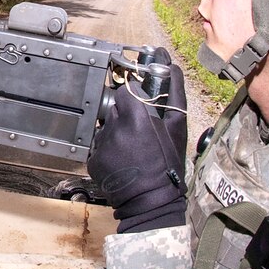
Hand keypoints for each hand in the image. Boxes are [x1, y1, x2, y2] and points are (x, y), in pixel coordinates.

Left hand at [88, 50, 187, 232]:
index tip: (142, 108)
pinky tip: (121, 159)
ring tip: (131, 148)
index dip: (135, 99)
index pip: (127, 91)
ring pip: (105, 125)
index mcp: (136, 116)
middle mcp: (114, 126)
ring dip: (116, 131)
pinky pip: (97, 144)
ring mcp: (100, 143)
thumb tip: (173, 67)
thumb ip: (174, 94)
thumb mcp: (177, 129)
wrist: (150, 201)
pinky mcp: (91, 158)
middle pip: (114, 107)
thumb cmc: (167, 166)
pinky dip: (107, 148)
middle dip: (126, 115)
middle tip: (139, 132)